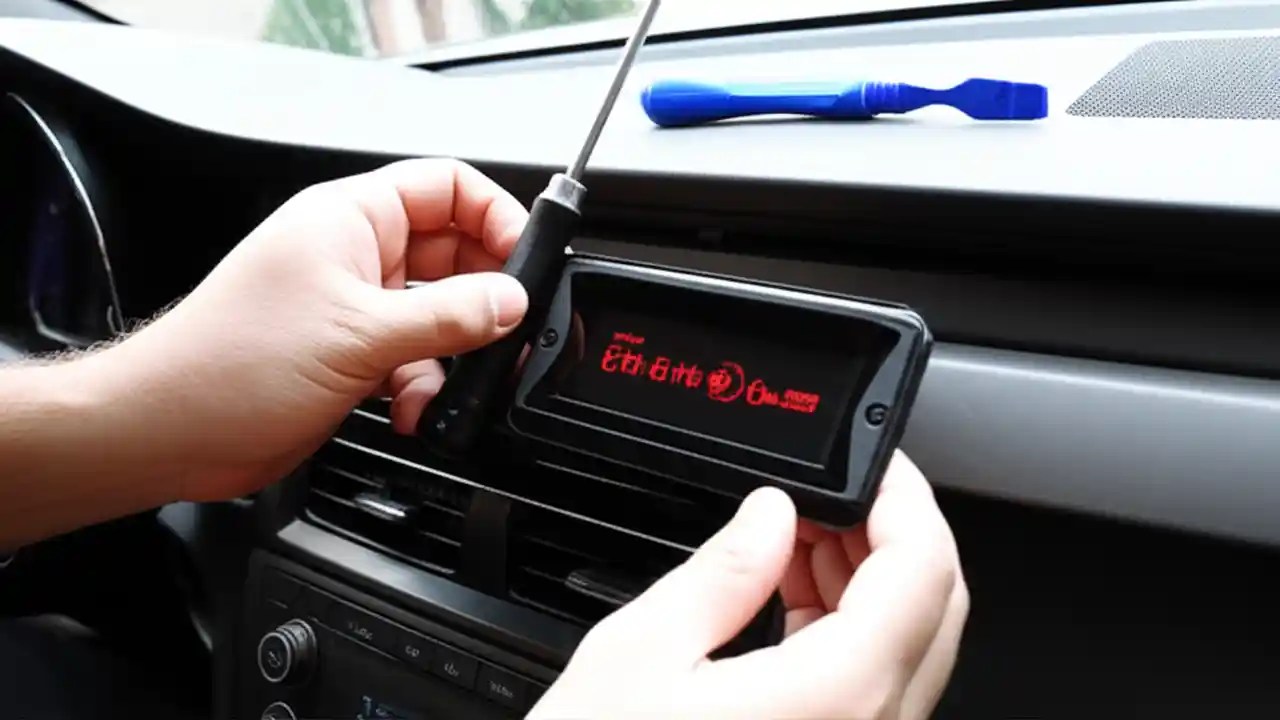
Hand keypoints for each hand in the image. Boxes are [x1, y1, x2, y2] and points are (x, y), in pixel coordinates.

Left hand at [91, 159, 528, 500]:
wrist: (173, 431)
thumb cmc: (231, 362)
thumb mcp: (359, 335)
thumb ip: (448, 316)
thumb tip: (510, 301)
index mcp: (352, 218)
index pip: (447, 186)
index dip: (495, 216)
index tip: (526, 260)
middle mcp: (357, 255)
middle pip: (454, 253)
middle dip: (482, 296)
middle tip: (506, 329)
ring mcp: (355, 306)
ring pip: (439, 315)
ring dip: (452, 353)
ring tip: (451, 380)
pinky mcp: (352, 355)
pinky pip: (416, 360)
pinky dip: (423, 387)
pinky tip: (410, 410)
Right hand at [530, 451, 968, 719]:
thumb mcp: (638, 657)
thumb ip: (722, 573)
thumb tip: (768, 515)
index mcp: (834, 698)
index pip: (925, 572)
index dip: (908, 499)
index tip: (874, 463)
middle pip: (933, 609)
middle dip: (889, 534)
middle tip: (826, 494)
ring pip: (909, 649)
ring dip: (869, 580)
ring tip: (795, 538)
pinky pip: (875, 688)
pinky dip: (849, 631)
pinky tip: (792, 600)